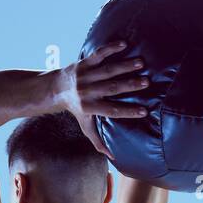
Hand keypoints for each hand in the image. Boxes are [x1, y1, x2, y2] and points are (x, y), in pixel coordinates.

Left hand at [60, 42, 148, 156]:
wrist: (56, 89)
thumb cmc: (76, 110)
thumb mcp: (85, 126)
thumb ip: (98, 141)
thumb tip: (113, 158)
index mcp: (90, 108)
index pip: (112, 111)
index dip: (127, 111)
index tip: (144, 111)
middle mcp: (88, 91)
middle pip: (111, 88)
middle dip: (129, 85)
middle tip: (146, 82)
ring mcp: (86, 76)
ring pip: (107, 70)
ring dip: (124, 66)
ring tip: (141, 63)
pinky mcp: (84, 62)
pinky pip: (98, 54)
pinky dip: (110, 49)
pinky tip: (124, 44)